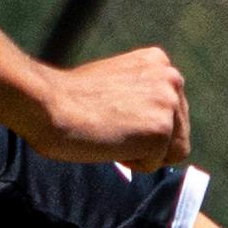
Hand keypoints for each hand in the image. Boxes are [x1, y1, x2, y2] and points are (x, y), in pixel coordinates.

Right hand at [27, 46, 190, 171]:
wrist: (49, 105)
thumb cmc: (69, 98)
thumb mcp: (115, 80)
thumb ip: (140, 92)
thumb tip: (148, 118)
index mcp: (159, 62)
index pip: (172, 111)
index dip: (141, 124)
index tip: (114, 116)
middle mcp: (171, 78)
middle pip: (178, 133)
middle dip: (147, 141)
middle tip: (111, 128)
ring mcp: (169, 104)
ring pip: (170, 151)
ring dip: (141, 152)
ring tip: (112, 134)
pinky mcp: (161, 130)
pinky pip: (154, 165)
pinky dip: (132, 162)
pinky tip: (110, 143)